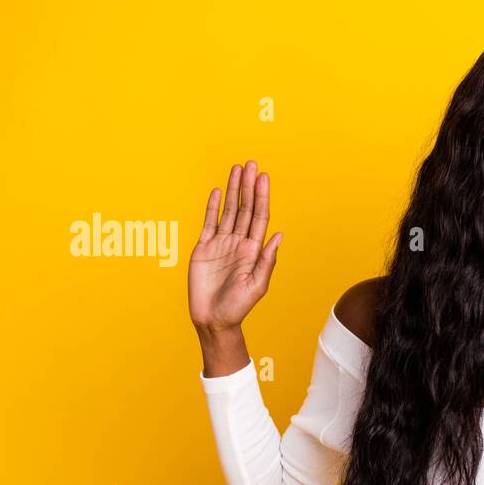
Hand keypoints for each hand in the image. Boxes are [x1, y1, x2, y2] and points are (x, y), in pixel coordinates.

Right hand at [188, 160, 281, 331]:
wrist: (213, 320)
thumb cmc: (238, 307)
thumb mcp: (257, 286)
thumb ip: (267, 260)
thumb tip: (280, 235)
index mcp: (253, 251)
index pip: (259, 217)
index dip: (261, 197)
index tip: (262, 177)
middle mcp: (239, 243)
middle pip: (245, 208)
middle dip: (248, 186)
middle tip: (251, 164)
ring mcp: (221, 244)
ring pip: (228, 211)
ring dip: (233, 190)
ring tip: (237, 169)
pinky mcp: (203, 249)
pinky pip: (209, 223)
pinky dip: (213, 206)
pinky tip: (219, 191)